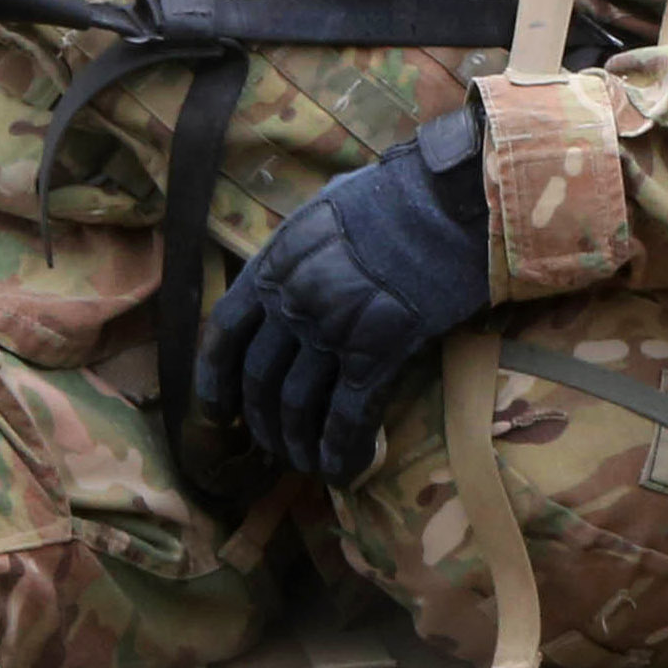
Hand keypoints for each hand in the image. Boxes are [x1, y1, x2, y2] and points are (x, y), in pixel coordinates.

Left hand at [206, 108, 494, 483]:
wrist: (452, 199)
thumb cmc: (400, 194)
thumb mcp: (329, 206)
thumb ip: (307, 244)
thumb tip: (306, 260)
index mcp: (274, 264)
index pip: (225, 333)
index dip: (215, 381)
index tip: (220, 412)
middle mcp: (294, 301)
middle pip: (259, 380)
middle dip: (263, 423)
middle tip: (274, 447)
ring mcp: (333, 330)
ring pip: (298, 406)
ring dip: (298, 445)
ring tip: (306, 464)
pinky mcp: (378, 354)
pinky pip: (347, 418)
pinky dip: (340, 452)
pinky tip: (342, 472)